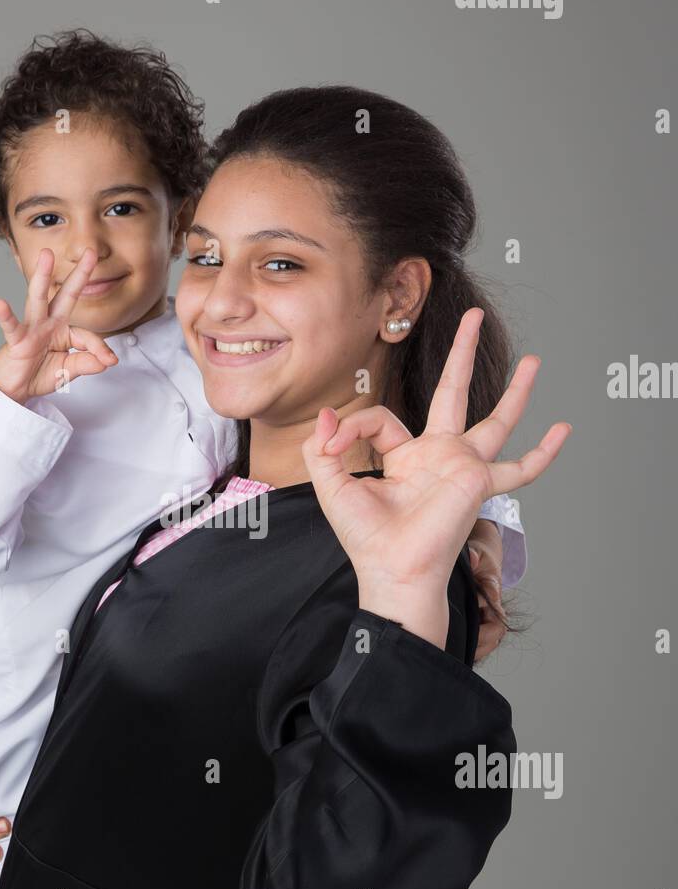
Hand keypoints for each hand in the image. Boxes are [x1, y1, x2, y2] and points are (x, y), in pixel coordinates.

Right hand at [0, 247, 119, 403]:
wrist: (13, 387)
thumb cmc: (37, 373)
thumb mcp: (67, 370)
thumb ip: (86, 363)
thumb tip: (107, 361)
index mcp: (62, 329)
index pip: (86, 334)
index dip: (100, 348)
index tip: (109, 361)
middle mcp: (48, 323)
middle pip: (66, 295)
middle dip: (79, 274)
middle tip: (91, 252)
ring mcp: (31, 328)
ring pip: (38, 299)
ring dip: (42, 277)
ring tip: (46, 255)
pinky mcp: (16, 340)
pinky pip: (11, 326)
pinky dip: (5, 316)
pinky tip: (0, 304)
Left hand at [302, 308, 570, 648]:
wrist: (391, 571)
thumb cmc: (366, 539)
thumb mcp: (332, 487)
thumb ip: (323, 449)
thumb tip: (328, 417)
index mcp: (405, 456)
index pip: (382, 420)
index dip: (353, 427)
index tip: (336, 445)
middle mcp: (439, 457)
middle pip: (454, 393)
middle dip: (463, 354)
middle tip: (474, 316)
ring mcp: (463, 468)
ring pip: (496, 421)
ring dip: (516, 392)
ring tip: (533, 360)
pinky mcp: (478, 482)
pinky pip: (519, 469)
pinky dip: (544, 453)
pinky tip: (564, 431)